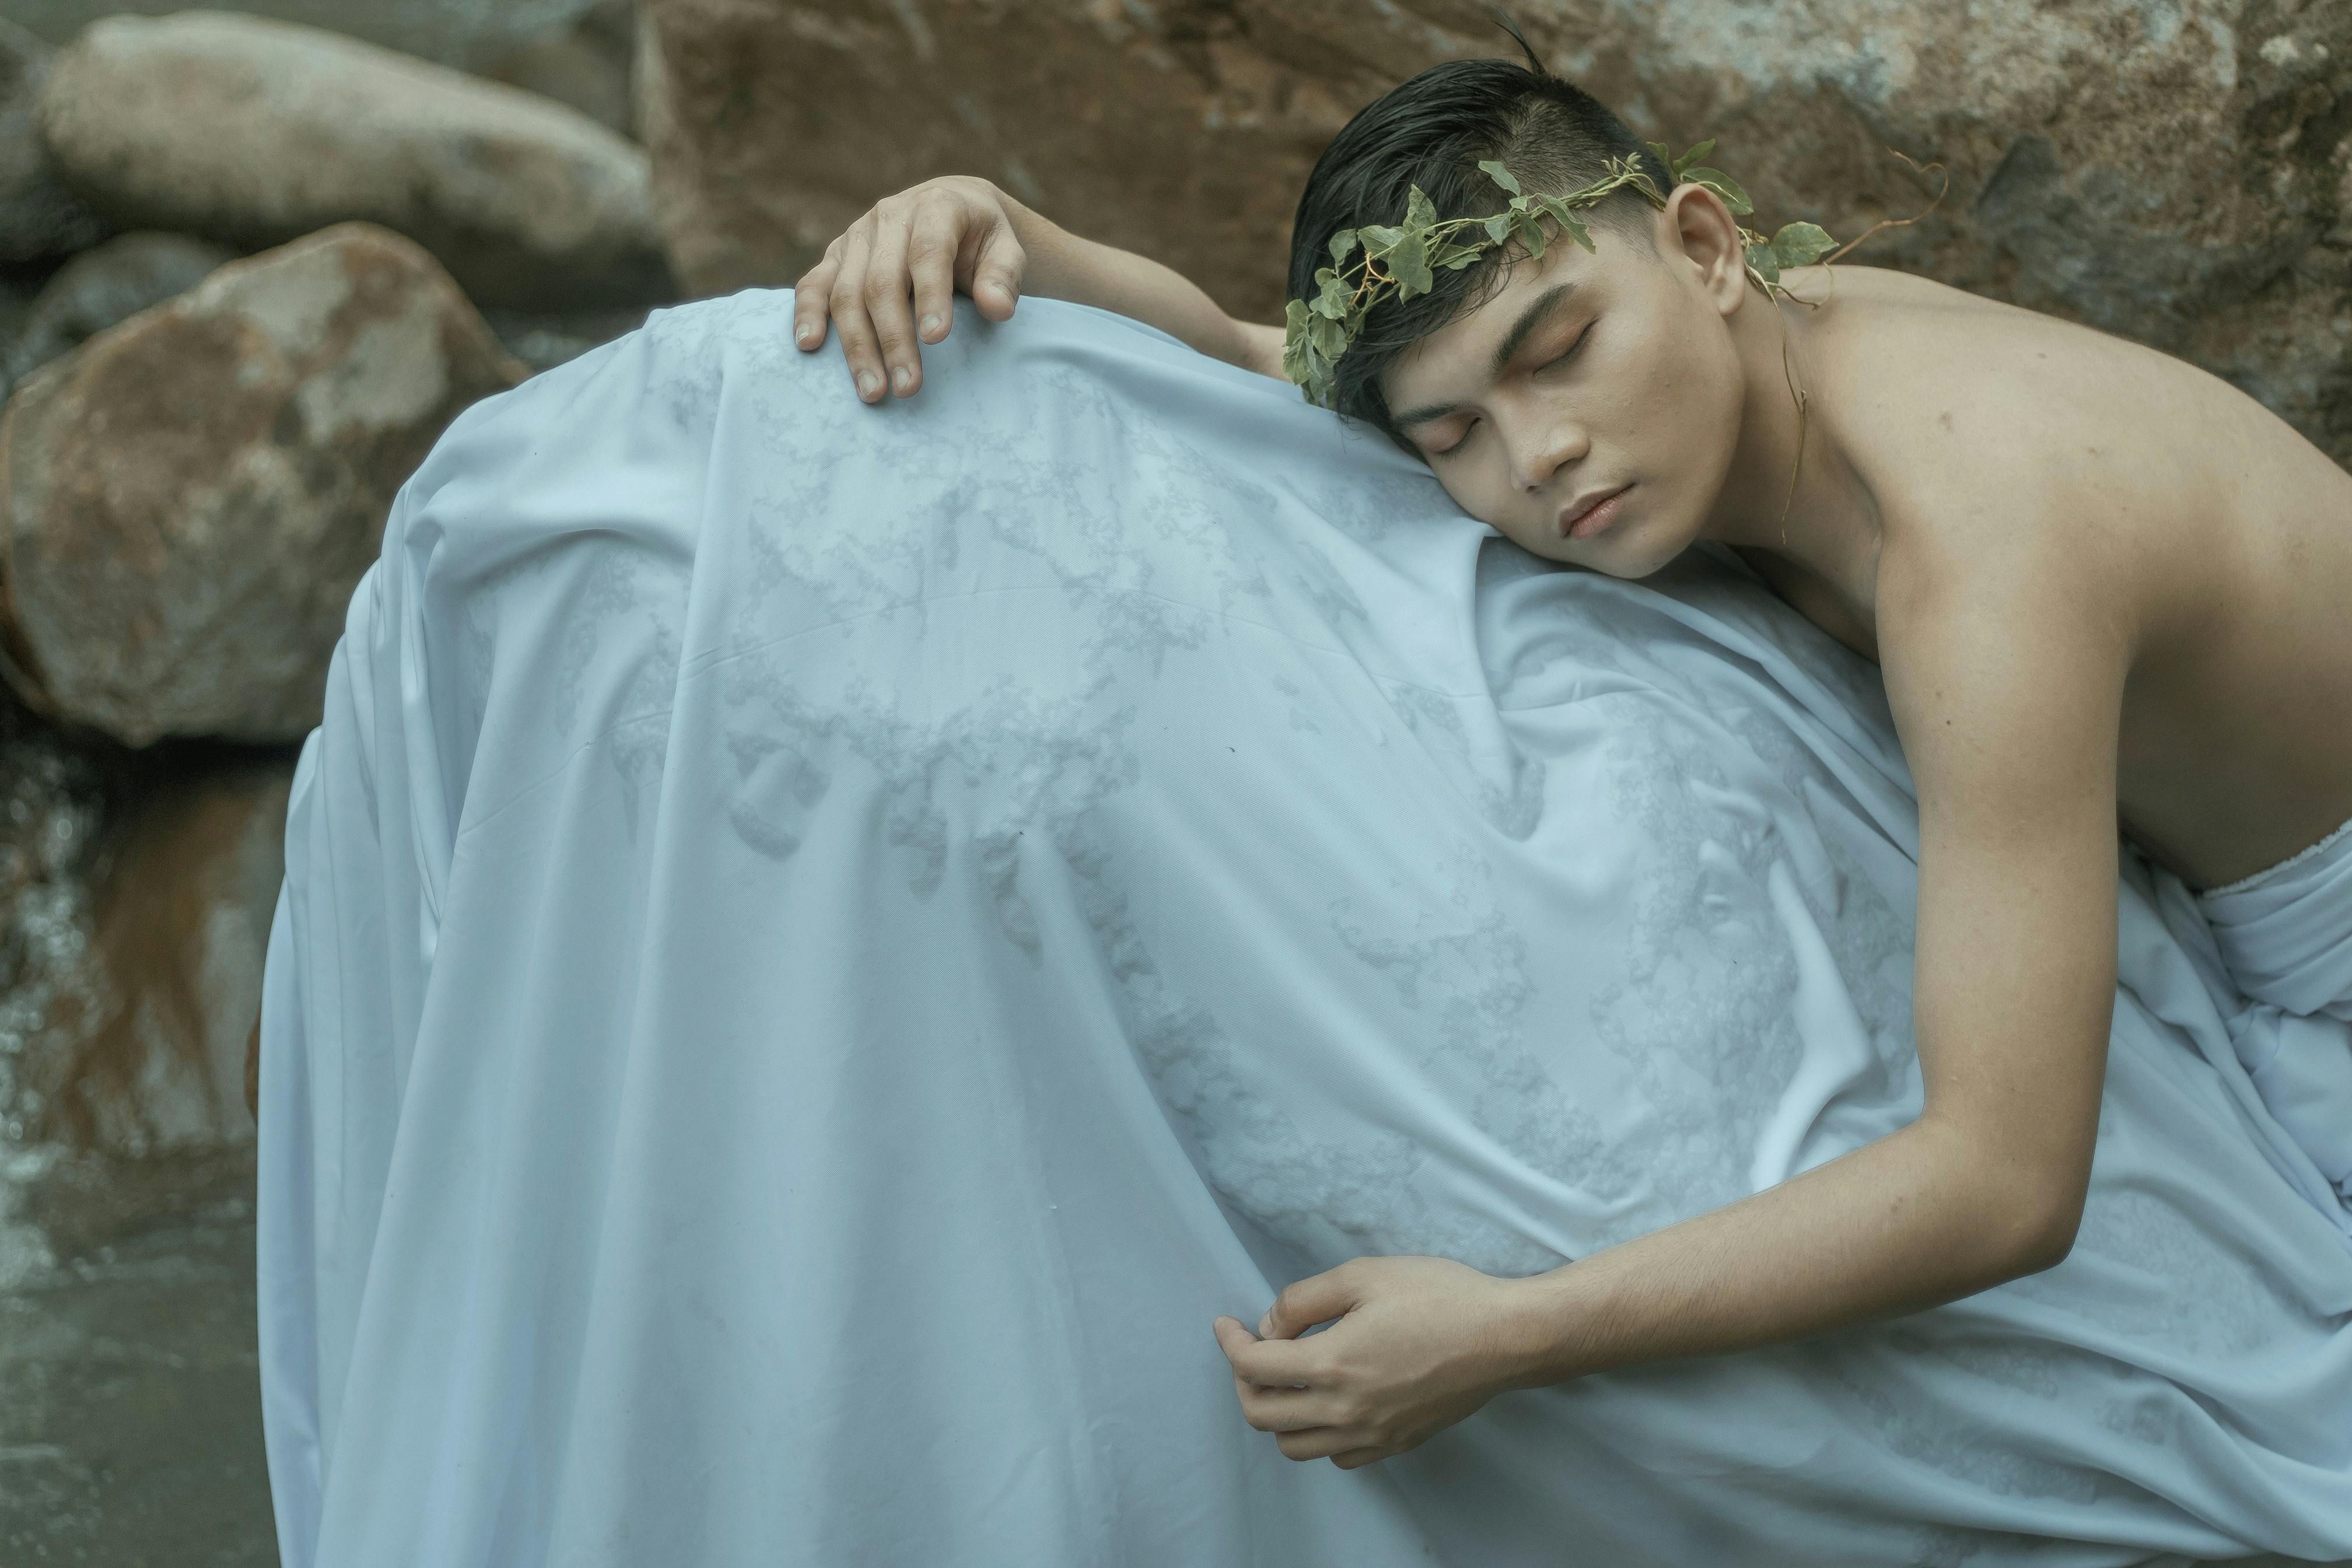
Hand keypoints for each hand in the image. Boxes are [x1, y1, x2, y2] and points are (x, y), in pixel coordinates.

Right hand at [792, 174, 1026, 404]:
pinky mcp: (836, 255)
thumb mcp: (1007, 250)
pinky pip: (813, 283)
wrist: (953, 208)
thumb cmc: (983, 240)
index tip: (936, 339)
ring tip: (873, 391)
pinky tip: (809, 345)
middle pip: (882, 282)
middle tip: (908, 387)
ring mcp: (857, 236)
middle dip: (894, 338)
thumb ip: (1004, 276)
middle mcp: (890, 217)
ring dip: (856, 345)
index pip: (928, 251)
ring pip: (846, 291)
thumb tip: (998, 308)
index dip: (930, 294)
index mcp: (936, 207)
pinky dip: (807, 313)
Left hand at [1211, 1255, 1530, 1468]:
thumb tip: (1271, 1328)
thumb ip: (1304, 1300)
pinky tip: (1329, 1402)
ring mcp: (1372, 1435)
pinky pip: (1337, 1456)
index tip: (1227, 1325)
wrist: (1505, 1338)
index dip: (1230, 1344)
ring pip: (1295, 1446)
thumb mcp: (1363, 1275)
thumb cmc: (1440, 1297)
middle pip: (1262, 1415)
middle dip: (1243, 1382)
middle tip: (1251, 1352)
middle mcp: (1346, 1410)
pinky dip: (1318, 1435)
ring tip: (1287, 1379)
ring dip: (1277, 1414)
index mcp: (1333, 1364)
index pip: (1254, 1368)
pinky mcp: (1396, 1444)